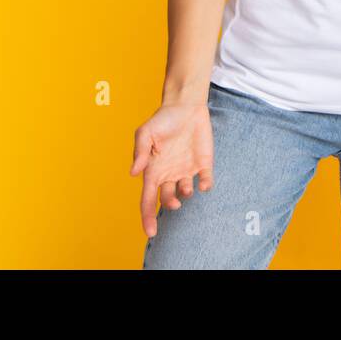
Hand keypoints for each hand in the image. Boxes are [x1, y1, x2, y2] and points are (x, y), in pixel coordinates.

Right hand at [131, 100, 214, 237]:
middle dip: (170, 204)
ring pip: (186, 192)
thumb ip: (140, 152)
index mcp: (153, 171)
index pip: (147, 200)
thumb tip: (134, 173)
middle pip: (167, 199)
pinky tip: (205, 184)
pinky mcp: (203, 164)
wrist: (186, 106)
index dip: (147, 217)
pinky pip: (206, 181)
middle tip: (175, 202)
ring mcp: (186, 170)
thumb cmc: (162, 120)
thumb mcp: (145, 132)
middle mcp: (169, 174)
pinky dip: (206, 185)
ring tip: (186, 187)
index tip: (151, 233)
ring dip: (186, 193)